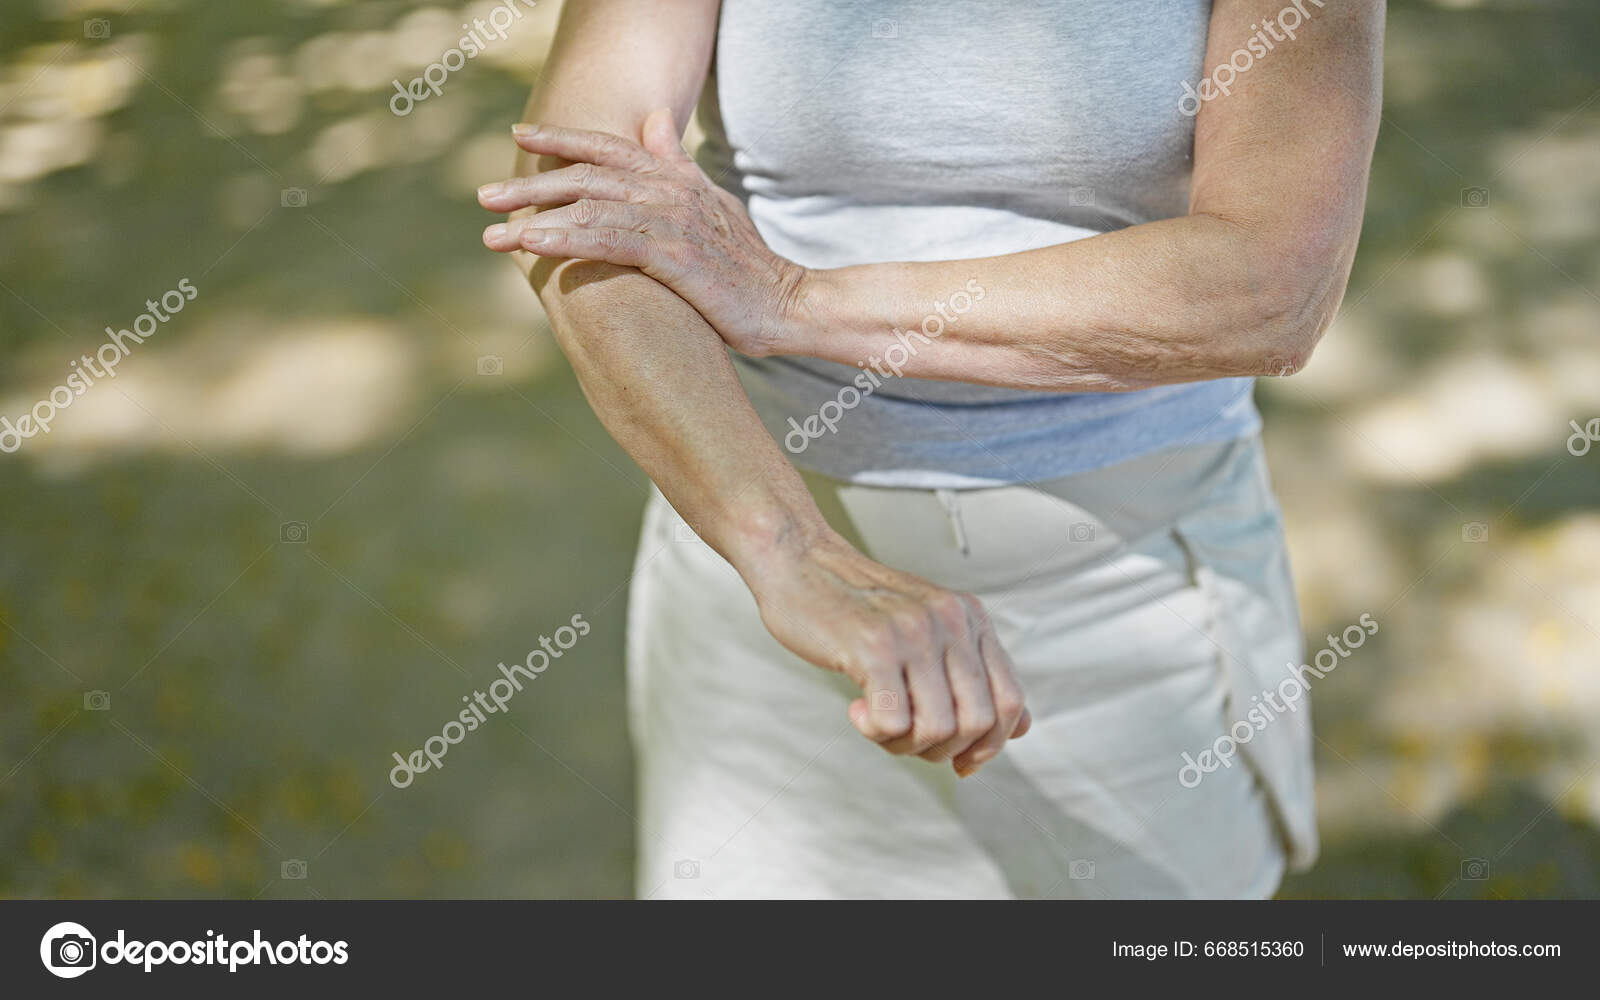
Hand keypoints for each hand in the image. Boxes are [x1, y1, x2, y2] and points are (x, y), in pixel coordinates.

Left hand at [479, 108, 809, 356]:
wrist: (786, 303)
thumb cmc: (745, 264)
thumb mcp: (712, 203)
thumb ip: (676, 164)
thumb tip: (654, 121)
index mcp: (674, 178)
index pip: (609, 147)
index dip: (564, 138)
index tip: (522, 135)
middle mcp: (669, 191)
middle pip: (587, 176)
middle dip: (532, 184)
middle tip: (484, 195)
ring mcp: (671, 221)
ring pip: (590, 209)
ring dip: (536, 218)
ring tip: (492, 232)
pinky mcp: (673, 256)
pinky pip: (609, 241)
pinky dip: (568, 239)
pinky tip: (534, 243)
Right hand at [746, 529, 1030, 776]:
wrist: (799, 560)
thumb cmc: (856, 603)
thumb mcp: (929, 625)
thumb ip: (973, 670)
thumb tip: (1019, 727)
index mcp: (970, 618)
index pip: (1010, 700)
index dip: (991, 744)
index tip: (961, 760)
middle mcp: (950, 621)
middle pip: (977, 722)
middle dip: (943, 750)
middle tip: (905, 739)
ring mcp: (914, 632)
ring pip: (938, 729)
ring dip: (904, 745)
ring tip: (877, 723)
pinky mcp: (874, 646)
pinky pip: (893, 722)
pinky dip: (875, 732)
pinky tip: (856, 710)